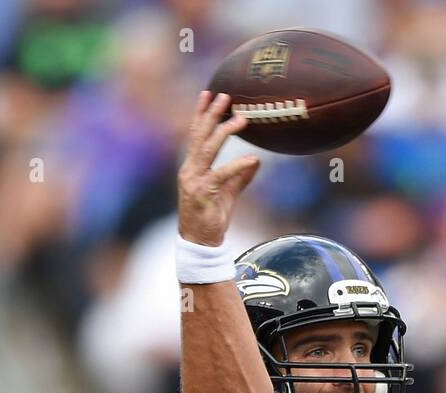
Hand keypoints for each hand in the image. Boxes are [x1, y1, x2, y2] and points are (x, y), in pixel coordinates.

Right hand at [177, 91, 259, 246]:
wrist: (200, 244)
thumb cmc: (211, 218)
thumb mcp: (228, 194)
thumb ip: (239, 176)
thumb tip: (256, 161)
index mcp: (191, 167)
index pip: (194, 135)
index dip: (200, 114)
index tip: (208, 94)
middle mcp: (189, 170)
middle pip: (199, 136)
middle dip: (211, 114)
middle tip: (225, 96)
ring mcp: (194, 181)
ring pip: (208, 150)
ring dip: (224, 132)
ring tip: (241, 119)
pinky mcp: (203, 194)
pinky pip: (221, 175)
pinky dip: (236, 166)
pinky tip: (251, 159)